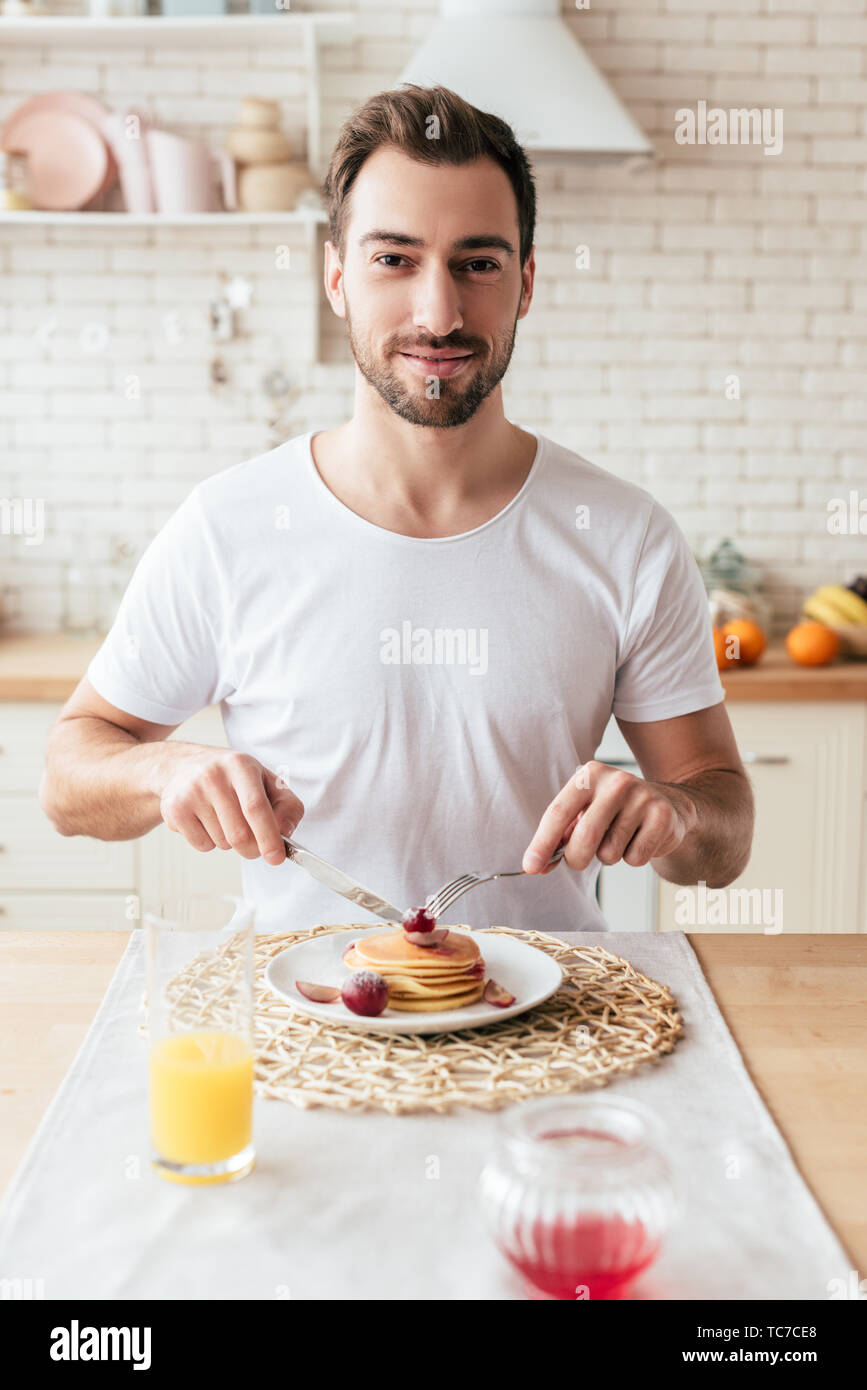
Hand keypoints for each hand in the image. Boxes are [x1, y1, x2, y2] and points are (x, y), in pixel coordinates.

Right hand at [159, 749, 302, 865]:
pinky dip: (211, 842)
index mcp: (240, 765)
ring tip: (224, 818)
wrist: (185, 767)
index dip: (268, 836)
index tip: (276, 857)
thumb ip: (287, 806)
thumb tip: (285, 832)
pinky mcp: (174, 810)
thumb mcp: (266, 781)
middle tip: (254, 843)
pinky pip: (203, 846)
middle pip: (239, 834)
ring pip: (222, 843)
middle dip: (253, 848)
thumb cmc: (233, 778)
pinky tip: (206, 821)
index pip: (255, 807)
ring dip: (231, 842)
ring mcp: (190, 793)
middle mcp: (213, 776)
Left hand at [522, 761, 697, 874]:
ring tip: (620, 838)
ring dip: (609, 856)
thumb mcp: (584, 813)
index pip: (558, 812)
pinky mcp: (662, 816)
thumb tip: (535, 865)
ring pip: (610, 852)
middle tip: (579, 860)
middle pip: (585, 836)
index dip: (542, 843)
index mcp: (589, 775)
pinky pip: (635, 858)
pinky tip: (640, 840)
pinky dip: (633, 857)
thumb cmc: (614, 812)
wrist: (667, 804)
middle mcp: (616, 781)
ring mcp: (642, 797)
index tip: (531, 867)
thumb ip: (559, 837)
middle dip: (576, 859)